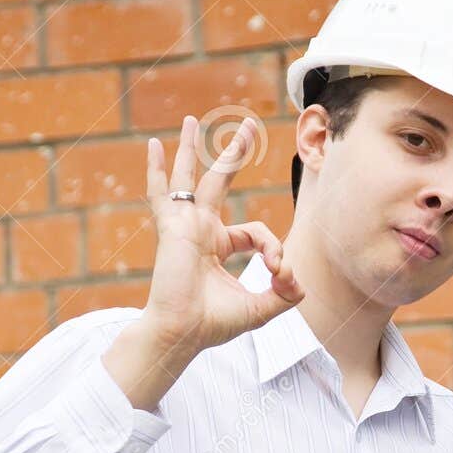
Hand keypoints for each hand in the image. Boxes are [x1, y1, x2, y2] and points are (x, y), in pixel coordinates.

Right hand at [140, 113, 303, 355]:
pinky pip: (161, 194)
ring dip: (192, 148)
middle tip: (250, 126)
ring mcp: (184, 226)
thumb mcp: (260, 308)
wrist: (182, 333)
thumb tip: (299, 281)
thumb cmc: (213, 324)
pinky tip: (153, 144)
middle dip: (235, 154)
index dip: (273, 248)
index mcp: (219, 247)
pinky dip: (156, 170)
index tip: (279, 272)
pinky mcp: (173, 228)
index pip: (255, 232)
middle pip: (221, 182)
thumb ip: (284, 294)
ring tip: (191, 119)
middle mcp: (200, 231)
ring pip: (190, 178)